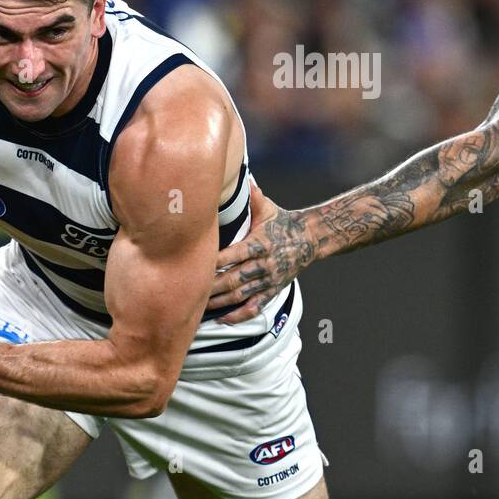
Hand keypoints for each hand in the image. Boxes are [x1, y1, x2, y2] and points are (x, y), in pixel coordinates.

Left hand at [209, 183, 316, 324]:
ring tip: (199, 306)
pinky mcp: (273, 290)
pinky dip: (239, 315)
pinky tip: (223, 319)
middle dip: (211, 286)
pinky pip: (255, 307)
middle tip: (188, 291)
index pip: (233, 255)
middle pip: (233, 279)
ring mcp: (269, 280)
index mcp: (260, 243)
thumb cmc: (283, 222)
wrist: (311, 239)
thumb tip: (240, 179)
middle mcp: (264, 264)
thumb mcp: (268, 208)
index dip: (214, 262)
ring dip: (219, 302)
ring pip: (240, 295)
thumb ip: (252, 197)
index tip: (195, 264)